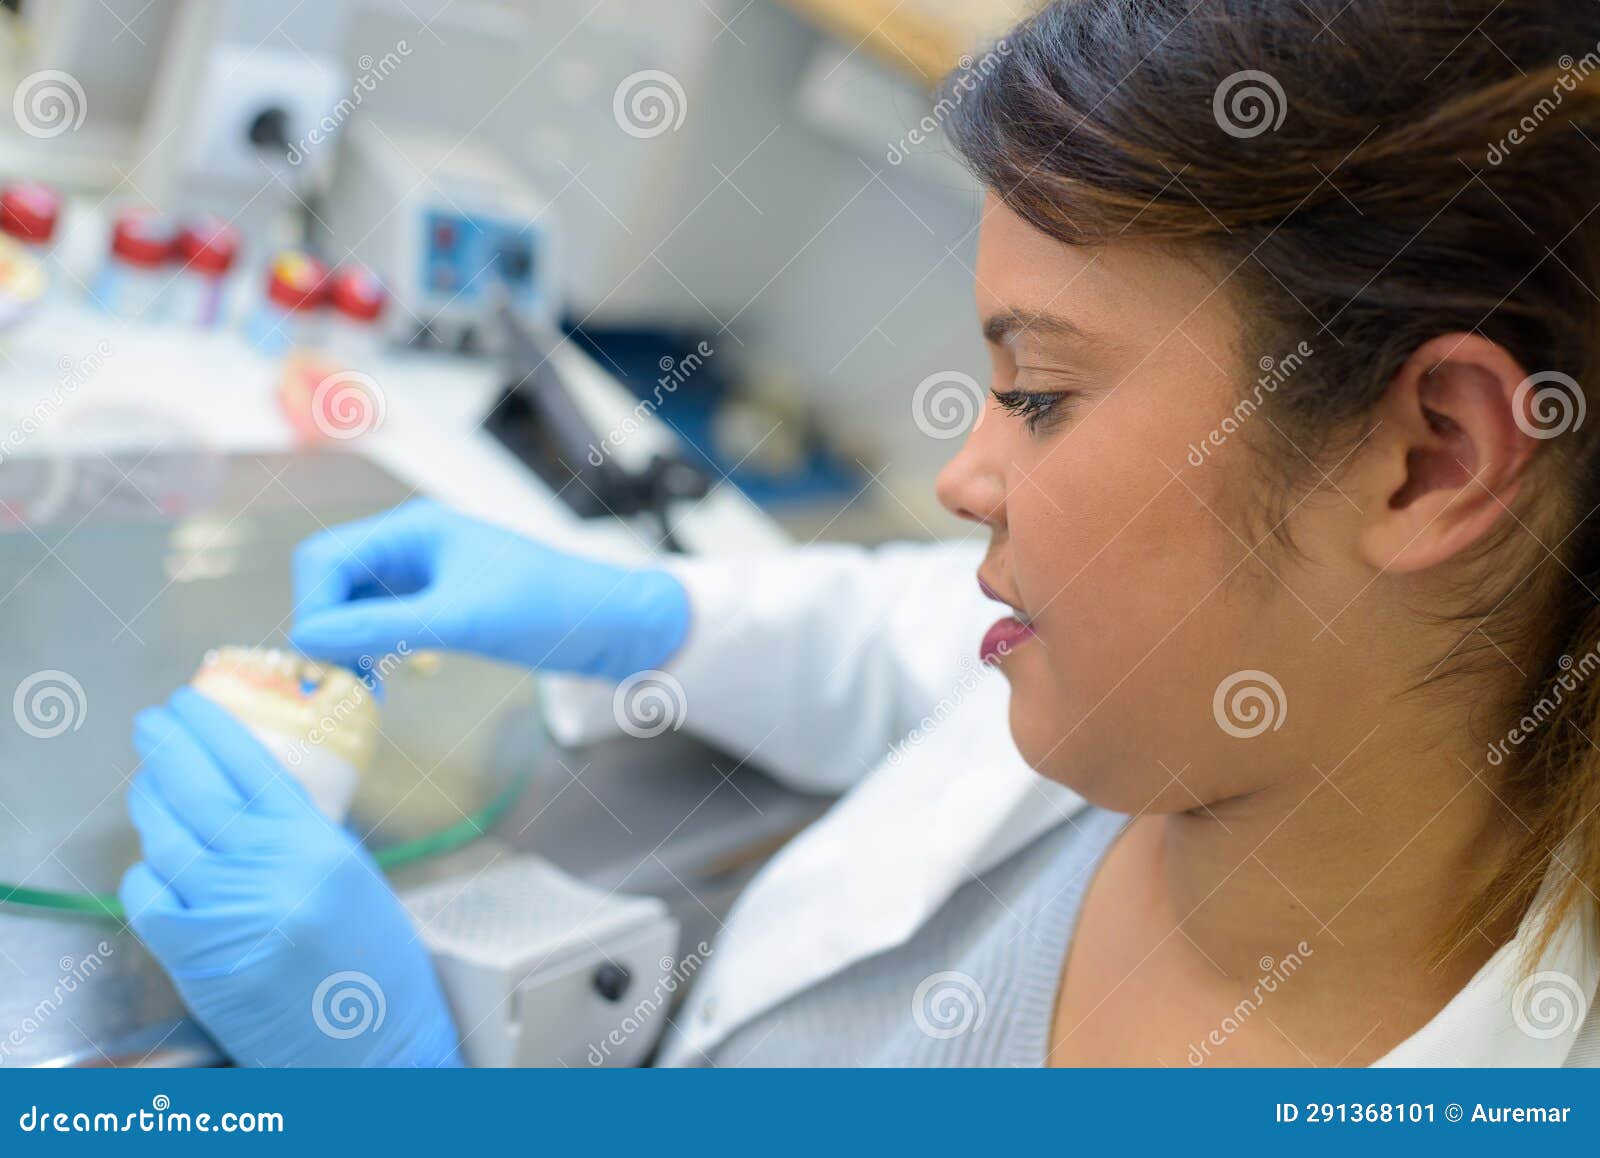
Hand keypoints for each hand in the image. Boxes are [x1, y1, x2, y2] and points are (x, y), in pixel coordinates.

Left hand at [118, 688, 459, 1067]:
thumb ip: (300, 835)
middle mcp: (271, 871)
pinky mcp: (195, 957)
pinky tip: (156, 866)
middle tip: (151, 723)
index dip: (211, 727)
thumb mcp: (349, 878)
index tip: (188, 702)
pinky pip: (148, 898)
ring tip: (149, 786)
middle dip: (165, 748)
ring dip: (150, 806)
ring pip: (166, 839)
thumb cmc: (372, 968)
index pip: (251, 765)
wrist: (374, 1048)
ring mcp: (228, 913)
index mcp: (317, 845)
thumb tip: (251, 794)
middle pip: (198, 790)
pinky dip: (145, 876)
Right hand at [289, 498, 689, 681]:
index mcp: (413, 529)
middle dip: (327, 628)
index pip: (324, 559)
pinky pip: (384, 621)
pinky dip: (375, 649)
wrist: (612, 624)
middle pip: (334, 581)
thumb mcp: (460, 620)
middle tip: (339, 682)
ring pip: (356, 605)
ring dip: (349, 644)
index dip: (312, 608)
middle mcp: (412, 544)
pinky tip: (385, 681)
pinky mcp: (442, 602)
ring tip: (363, 688)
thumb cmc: (545, 610)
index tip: (322, 660)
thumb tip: (307, 641)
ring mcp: (426, 573)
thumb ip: (382, 628)